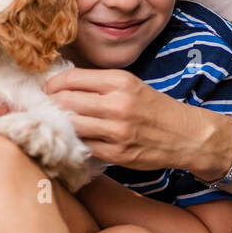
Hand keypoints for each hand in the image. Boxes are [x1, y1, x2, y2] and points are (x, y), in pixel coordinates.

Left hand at [42, 67, 215, 171]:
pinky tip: (75, 137)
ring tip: (56, 122)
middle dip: (50, 104)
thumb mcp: (130, 84)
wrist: (186, 135)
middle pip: (67, 101)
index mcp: (120, 81)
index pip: (72, 79)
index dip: (53, 84)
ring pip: (72, 125)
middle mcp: (118, 104)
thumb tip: (62, 84)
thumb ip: (98, 83)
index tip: (46, 89)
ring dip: (60, 124)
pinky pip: (84, 146)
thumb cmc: (154, 108)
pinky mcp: (117, 154)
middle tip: (45, 106)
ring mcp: (117, 131)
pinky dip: (76, 141)